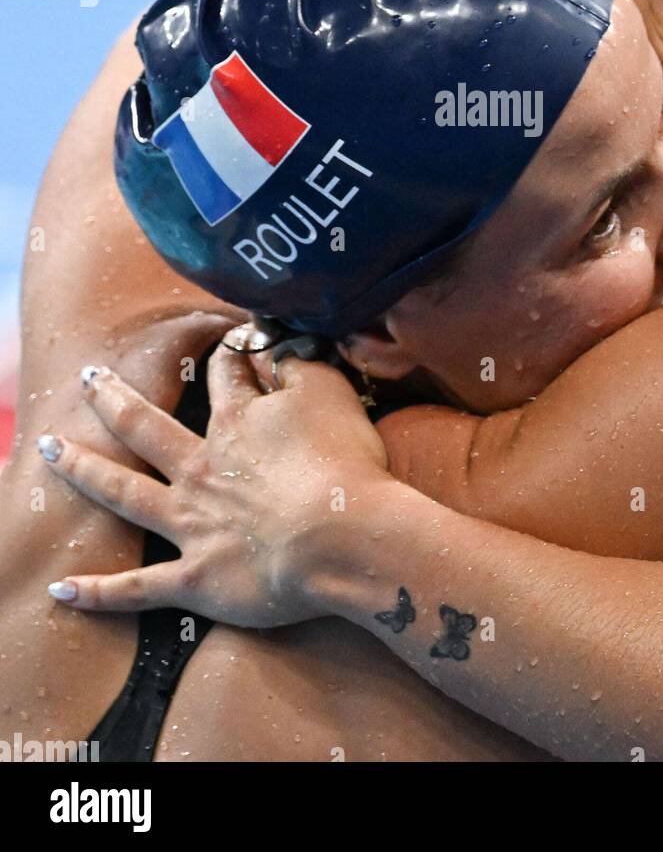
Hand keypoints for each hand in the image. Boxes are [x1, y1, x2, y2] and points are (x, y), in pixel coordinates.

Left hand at [39, 342, 393, 626]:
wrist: (341, 537)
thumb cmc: (343, 464)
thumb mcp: (329, 393)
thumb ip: (301, 365)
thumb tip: (280, 344)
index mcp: (239, 424)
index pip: (224, 377)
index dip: (225, 356)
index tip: (224, 341)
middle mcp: (202, 469)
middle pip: (147, 426)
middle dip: (115, 398)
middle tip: (88, 377)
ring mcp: (192, 525)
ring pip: (125, 492)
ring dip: (82, 469)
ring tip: (46, 449)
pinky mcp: (196, 578)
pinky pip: (138, 589)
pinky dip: (98, 592)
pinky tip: (60, 589)